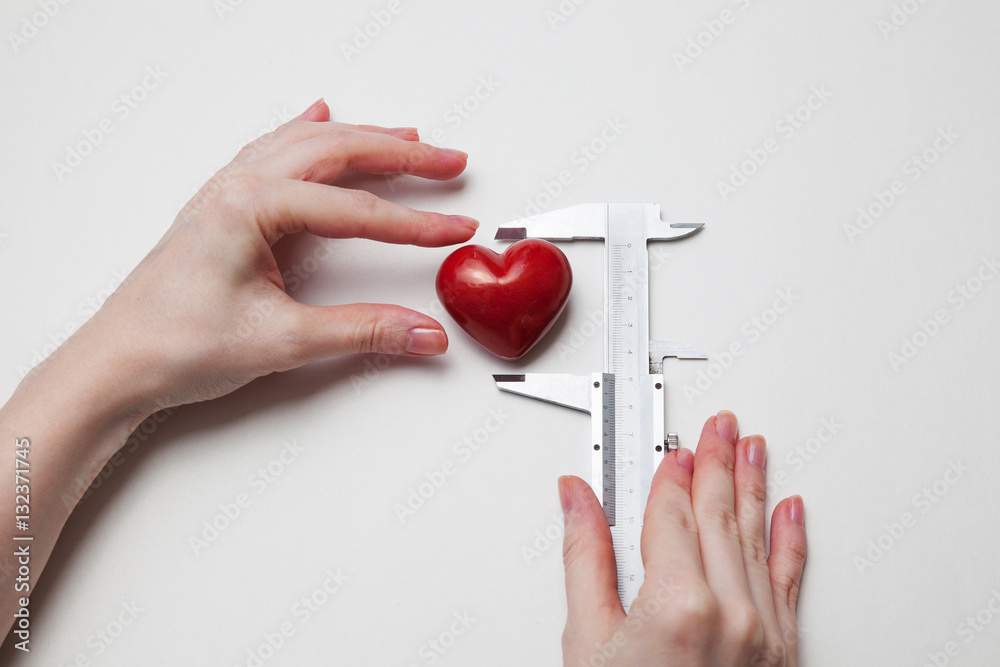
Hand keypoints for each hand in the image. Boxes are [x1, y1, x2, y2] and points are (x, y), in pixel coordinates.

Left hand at [68, 98, 476, 417]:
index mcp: (251, 206)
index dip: (414, 223)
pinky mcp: (225, 209)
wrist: (116, 363)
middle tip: (448, 163)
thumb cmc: (174, 344)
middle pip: (336, 153)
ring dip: (363, 139)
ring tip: (409, 140)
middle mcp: (238, 187)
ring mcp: (228, 193)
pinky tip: (318, 115)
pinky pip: (274, 151)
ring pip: (308, 145)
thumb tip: (421, 332)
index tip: (454, 229)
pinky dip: (308, 133)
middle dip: (401, 156)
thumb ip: (362, 332)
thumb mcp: (283, 341)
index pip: (355, 209)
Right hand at [559, 411, 806, 665]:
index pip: (673, 514)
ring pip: (756, 539)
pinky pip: (789, 581)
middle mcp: (730, 613)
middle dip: (718, 464)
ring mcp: (762, 634)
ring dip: (753, 487)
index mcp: (679, 604)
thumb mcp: (589, 641)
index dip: (669, 477)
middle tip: (720, 429)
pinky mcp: (781, 651)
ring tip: (752, 450)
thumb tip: (578, 501)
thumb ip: (585, 562)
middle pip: (719, 516)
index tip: (671, 452)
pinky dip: (790, 540)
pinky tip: (790, 510)